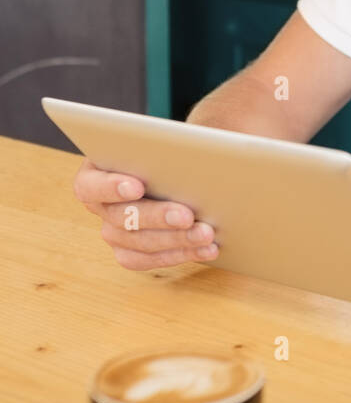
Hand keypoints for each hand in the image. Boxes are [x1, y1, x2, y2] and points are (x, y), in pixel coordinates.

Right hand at [72, 159, 218, 269]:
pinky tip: (207, 249)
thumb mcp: (157, 141)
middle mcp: (100, 207)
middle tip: (187, 215)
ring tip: (206, 233)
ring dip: (177, 239)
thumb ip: (162, 147)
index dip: (111, 187)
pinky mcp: (130, 253)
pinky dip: (182, 254)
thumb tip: (194, 151)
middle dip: (158, 217)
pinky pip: (152, 260)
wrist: (172, 169)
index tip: (137, 186)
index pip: (90, 184)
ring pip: (140, 243)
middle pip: (122, 217)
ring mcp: (113, 233)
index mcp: (93, 174)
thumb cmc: (162, 150)